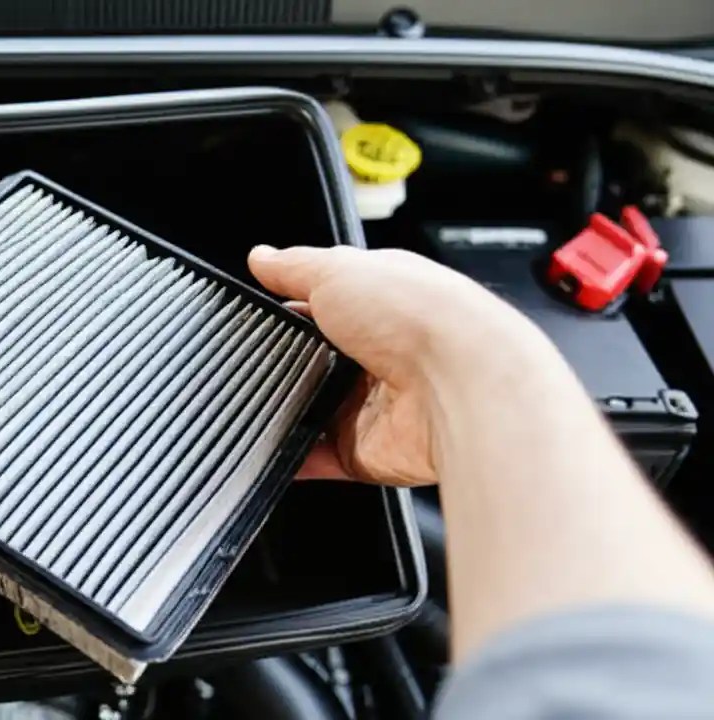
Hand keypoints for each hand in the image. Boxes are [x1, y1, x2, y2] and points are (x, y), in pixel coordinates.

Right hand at [253, 245, 552, 485]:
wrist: (462, 386)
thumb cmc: (420, 317)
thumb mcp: (338, 270)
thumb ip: (294, 267)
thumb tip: (262, 257)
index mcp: (383, 302)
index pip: (326, 304)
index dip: (291, 306)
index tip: (261, 310)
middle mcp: (384, 353)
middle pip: (316, 360)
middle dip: (287, 361)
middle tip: (267, 356)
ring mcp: (376, 405)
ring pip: (312, 410)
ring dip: (287, 408)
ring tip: (269, 397)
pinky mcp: (368, 451)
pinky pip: (318, 458)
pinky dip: (294, 457)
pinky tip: (274, 446)